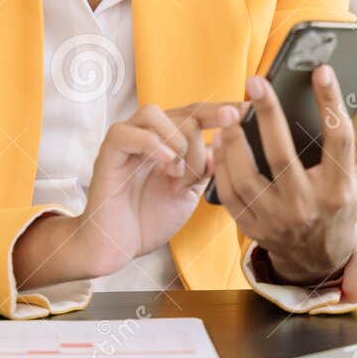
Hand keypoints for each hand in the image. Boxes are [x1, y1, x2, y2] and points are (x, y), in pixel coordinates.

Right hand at [13, 101, 237, 289]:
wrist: (118, 247)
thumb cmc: (148, 219)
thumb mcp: (188, 193)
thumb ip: (205, 168)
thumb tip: (223, 145)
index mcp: (168, 140)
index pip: (197, 113)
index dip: (222, 110)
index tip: (247, 111)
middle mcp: (147, 134)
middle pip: (182, 112)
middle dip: (202, 135)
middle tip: (209, 156)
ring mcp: (126, 140)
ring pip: (154, 113)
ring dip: (176, 140)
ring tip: (177, 172)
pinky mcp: (108, 153)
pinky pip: (128, 133)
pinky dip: (153, 144)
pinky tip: (167, 164)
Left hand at [211, 66, 356, 296]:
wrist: (318, 255)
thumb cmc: (345, 199)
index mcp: (340, 189)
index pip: (339, 139)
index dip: (332, 102)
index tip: (321, 69)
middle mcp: (307, 207)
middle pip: (283, 156)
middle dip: (269, 115)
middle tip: (256, 80)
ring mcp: (276, 219)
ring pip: (248, 178)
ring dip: (235, 142)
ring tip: (230, 110)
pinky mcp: (252, 227)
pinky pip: (230, 194)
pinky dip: (222, 166)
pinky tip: (221, 140)